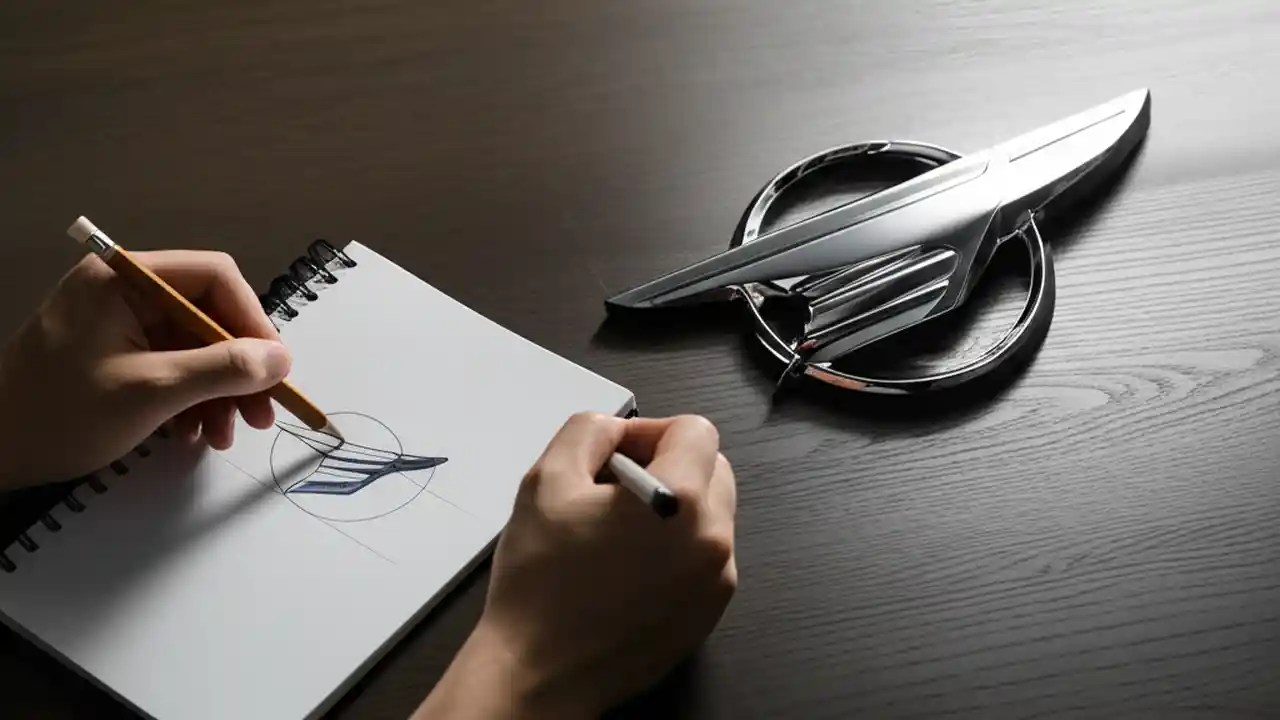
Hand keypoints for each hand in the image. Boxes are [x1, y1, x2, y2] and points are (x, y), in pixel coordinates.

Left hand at [0, 251, 291, 488]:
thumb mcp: (151, 391)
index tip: (274, 369)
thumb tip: (282, 358)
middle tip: (261, 414)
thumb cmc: (60, 414)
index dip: (253, 321)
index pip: (214, 278)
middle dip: (238, 368)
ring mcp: (116, 323)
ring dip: (218, 392)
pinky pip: (169, 366)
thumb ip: (222, 369)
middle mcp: (123, 291)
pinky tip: (192, 434)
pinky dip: (189, 399)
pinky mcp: (112, 355)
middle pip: (207, 316)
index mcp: (123, 279)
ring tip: (224, 436)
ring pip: (194, 347)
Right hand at [413, 412, 736, 719]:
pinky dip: (676, 549)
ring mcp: (717, 582)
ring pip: (711, 514)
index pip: (696, 430)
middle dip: (668, 465)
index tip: (615, 456)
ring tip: (617, 533)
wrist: (539, 673)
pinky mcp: (709, 614)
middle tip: (612, 490)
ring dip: (674, 508)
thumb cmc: (539, 580)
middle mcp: (714, 540)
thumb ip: (589, 431)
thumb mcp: (547, 479)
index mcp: (680, 501)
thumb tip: (618, 430)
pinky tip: (627, 568)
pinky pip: (705, 558)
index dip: (652, 430)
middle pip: (713, 469)